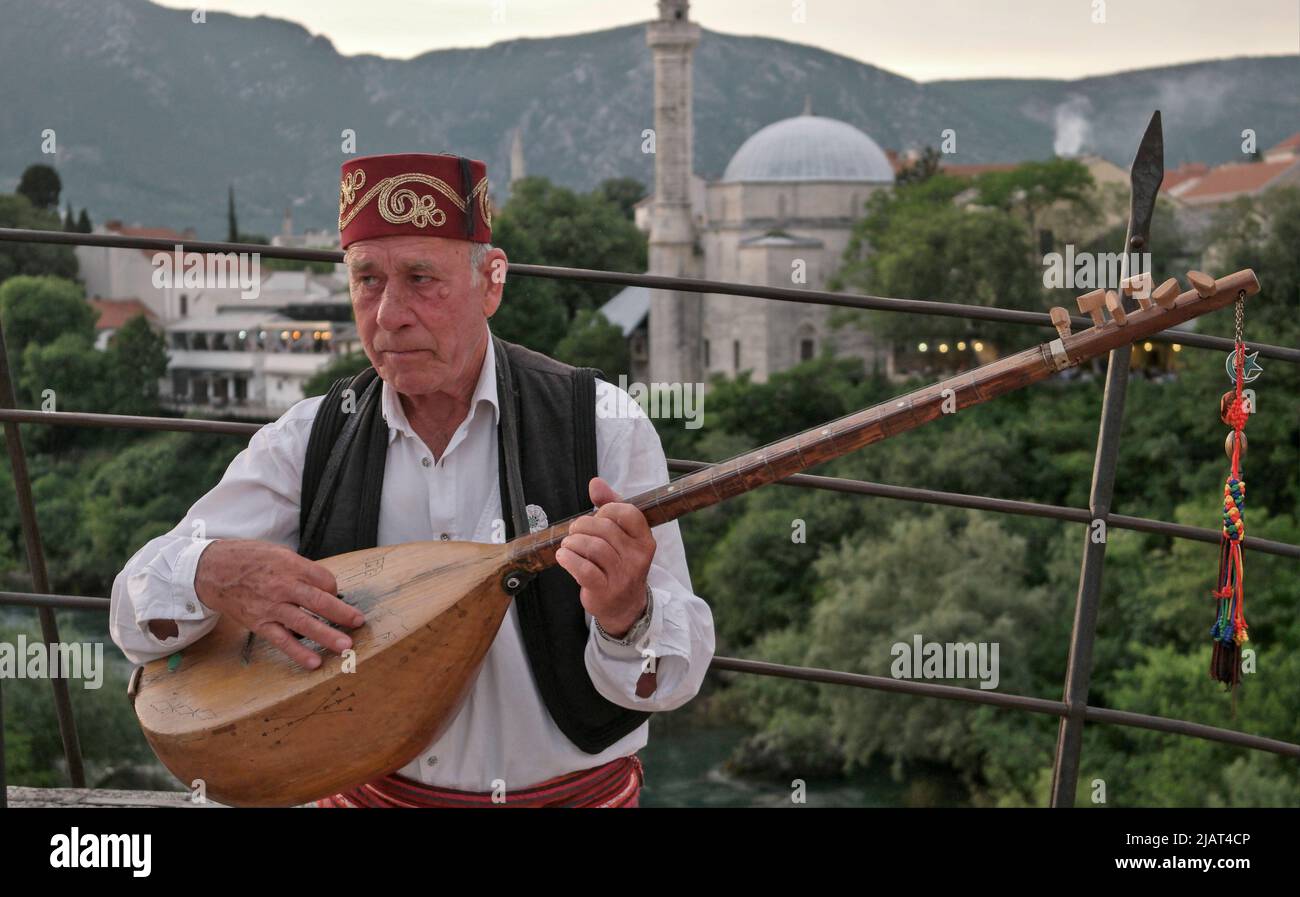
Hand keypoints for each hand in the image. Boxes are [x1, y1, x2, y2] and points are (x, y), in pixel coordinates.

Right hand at [192, 539, 363, 668]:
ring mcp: (271, 607)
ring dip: (326, 636)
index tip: (334, 595)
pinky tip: (314, 662)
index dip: (334, 589)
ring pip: (304, 623)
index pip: (325, 580)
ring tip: (345, 646)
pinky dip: (298, 652)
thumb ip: (303, 570)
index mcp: (291, 566)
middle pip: (319, 601)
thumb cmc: (250, 559)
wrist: (211, 570)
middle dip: (342, 613)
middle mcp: (283, 586)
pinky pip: (282, 640)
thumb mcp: (279, 554)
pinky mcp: (259, 623)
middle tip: (359, 623)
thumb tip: (326, 588)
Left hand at [556, 477, 654, 637]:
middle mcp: (637, 558)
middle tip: (574, 531)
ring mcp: (623, 576)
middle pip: (605, 529)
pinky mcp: (605, 591)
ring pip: (593, 547)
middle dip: (582, 525)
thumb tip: (595, 483)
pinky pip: (584, 569)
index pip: (628, 513)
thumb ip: (610, 506)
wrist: (624, 607)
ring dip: (573, 542)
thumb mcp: (621, 536)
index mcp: (644, 540)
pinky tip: (563, 556)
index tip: (596, 516)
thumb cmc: (619, 564)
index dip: (606, 510)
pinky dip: (568, 559)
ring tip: (568, 545)